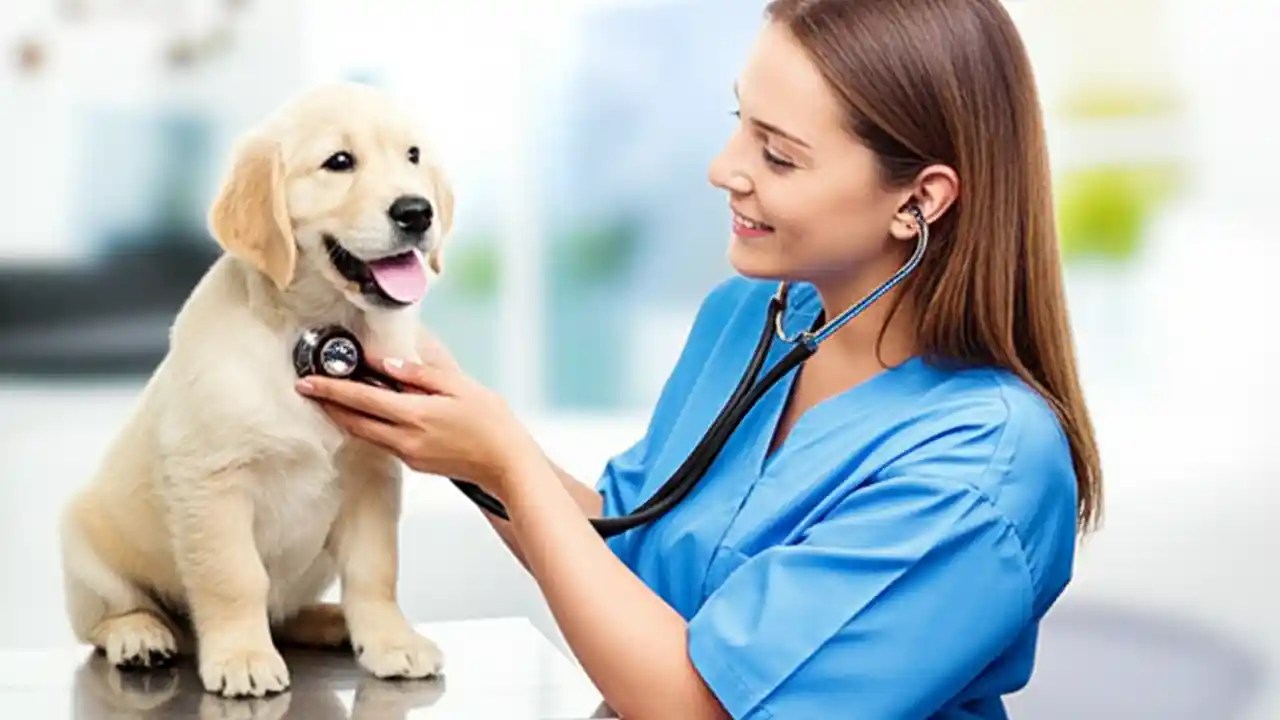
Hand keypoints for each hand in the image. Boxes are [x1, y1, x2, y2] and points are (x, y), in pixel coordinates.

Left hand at [295, 356, 541, 499]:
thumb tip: (388, 364)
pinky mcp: (415, 463)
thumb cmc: (490, 422)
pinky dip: (368, 427)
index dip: (331, 390)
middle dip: (328, 406)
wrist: (506, 463)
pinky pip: (382, 442)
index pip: (362, 400)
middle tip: (307, 390)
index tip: (307, 382)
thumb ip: (420, 374)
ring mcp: (409, 455)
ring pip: (365, 434)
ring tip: (330, 400)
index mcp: (415, 416)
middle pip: (354, 422)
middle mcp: (405, 439)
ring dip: (345, 417)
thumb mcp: (459, 387)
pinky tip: (368, 415)